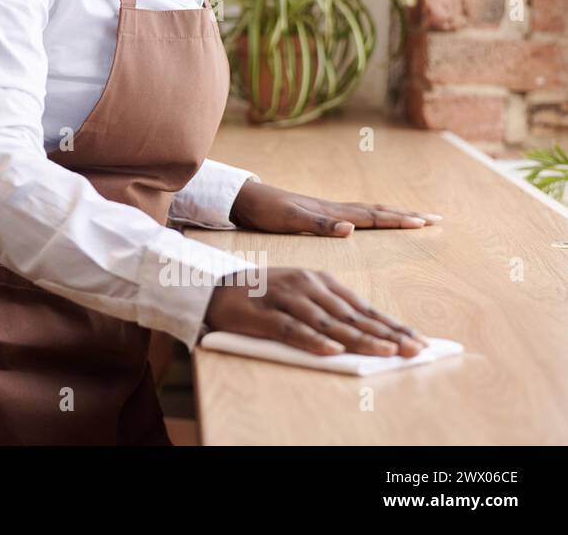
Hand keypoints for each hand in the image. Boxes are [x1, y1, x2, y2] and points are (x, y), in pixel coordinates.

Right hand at [205, 267, 425, 356]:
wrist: (214, 286)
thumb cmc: (264, 296)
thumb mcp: (301, 296)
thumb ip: (329, 312)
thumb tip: (365, 337)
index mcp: (321, 281)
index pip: (363, 307)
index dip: (392, 324)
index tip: (419, 340)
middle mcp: (307, 286)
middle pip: (352, 315)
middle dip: (387, 334)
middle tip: (415, 349)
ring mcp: (285, 298)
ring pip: (329, 323)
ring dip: (360, 339)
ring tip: (387, 352)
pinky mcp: (263, 313)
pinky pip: (291, 329)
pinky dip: (313, 340)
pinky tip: (333, 351)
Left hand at [229, 181, 443, 236]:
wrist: (246, 199)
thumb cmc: (266, 212)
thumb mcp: (290, 220)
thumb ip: (319, 225)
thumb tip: (351, 229)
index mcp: (332, 212)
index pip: (373, 217)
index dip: (399, 221)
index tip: (426, 223)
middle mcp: (335, 209)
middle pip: (378, 211)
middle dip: (407, 215)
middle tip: (436, 218)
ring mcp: (329, 210)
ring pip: (369, 211)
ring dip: (394, 214)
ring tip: (416, 217)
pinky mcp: (320, 214)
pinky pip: (356, 215)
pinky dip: (374, 217)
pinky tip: (376, 221)